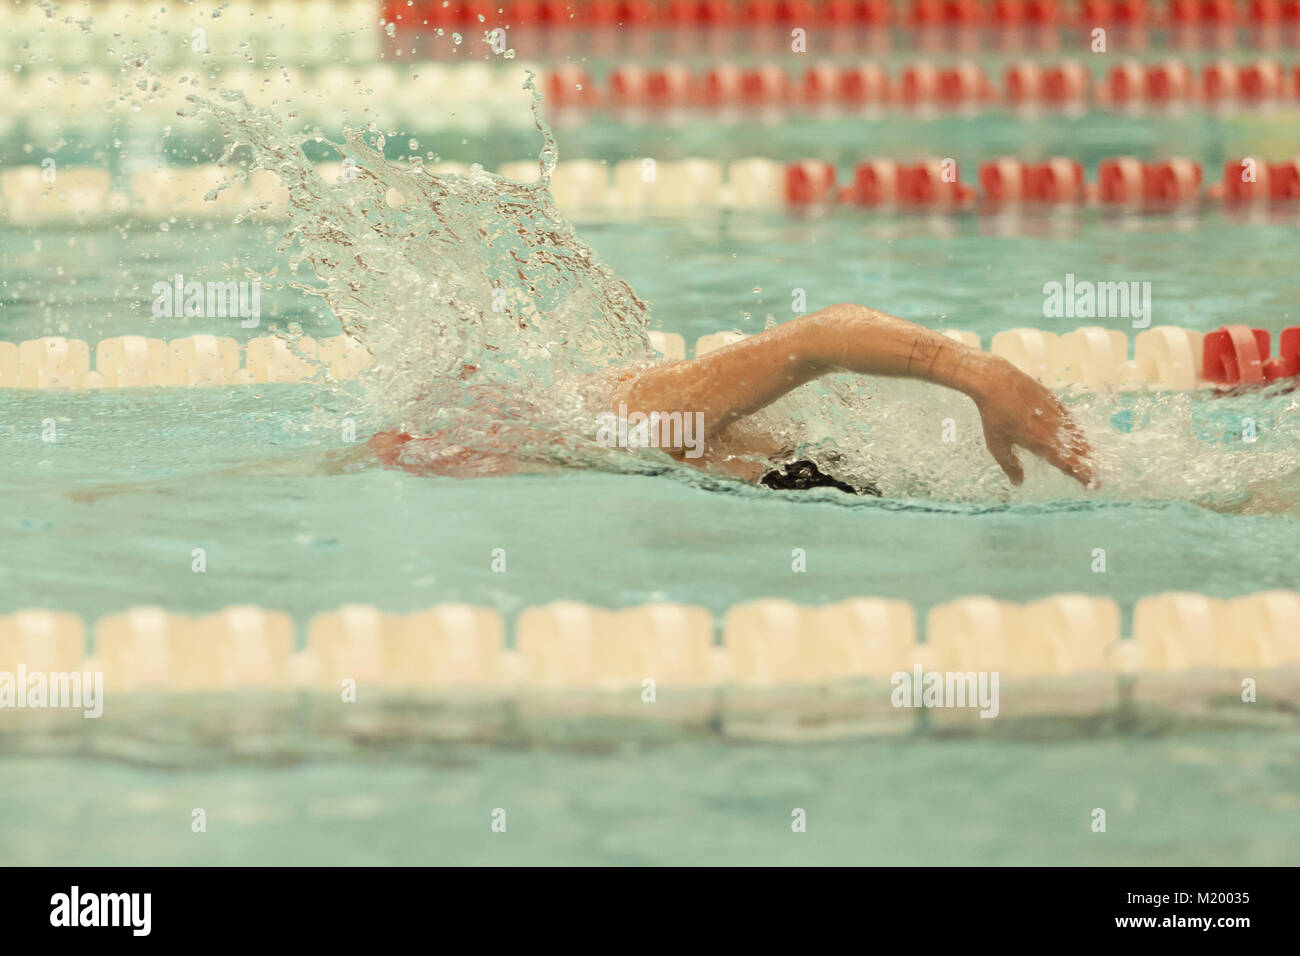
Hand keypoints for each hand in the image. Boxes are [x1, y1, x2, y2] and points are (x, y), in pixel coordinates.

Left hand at [966, 356, 1096, 487]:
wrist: (997, 382)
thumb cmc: (994, 416)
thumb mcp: (997, 445)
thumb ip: (1010, 465)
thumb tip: (1017, 483)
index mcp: (1043, 444)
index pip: (1069, 464)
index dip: (1083, 475)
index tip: (1095, 485)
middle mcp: (1055, 430)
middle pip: (1079, 450)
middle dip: (1090, 464)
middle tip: (1098, 476)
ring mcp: (1057, 414)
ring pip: (1077, 435)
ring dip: (1086, 448)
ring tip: (1091, 459)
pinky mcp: (1055, 402)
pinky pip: (1071, 420)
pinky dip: (1077, 431)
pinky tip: (1078, 434)